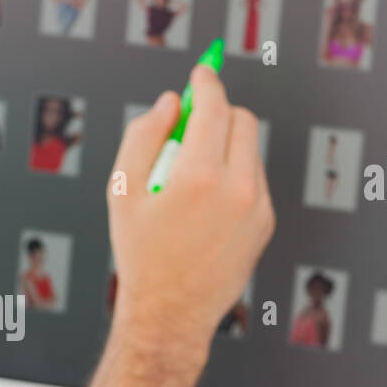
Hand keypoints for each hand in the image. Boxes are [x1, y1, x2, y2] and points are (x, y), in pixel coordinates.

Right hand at [105, 65, 273, 386]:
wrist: (170, 313)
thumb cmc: (140, 254)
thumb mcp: (122, 192)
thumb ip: (142, 136)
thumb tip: (169, 103)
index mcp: (198, 175)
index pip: (213, 106)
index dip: (206, 82)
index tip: (202, 73)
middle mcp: (237, 188)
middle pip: (241, 120)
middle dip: (219, 112)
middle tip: (191, 125)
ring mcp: (257, 207)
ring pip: (249, 149)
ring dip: (225, 146)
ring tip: (190, 179)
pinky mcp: (265, 223)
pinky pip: (254, 180)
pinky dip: (234, 176)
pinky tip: (205, 206)